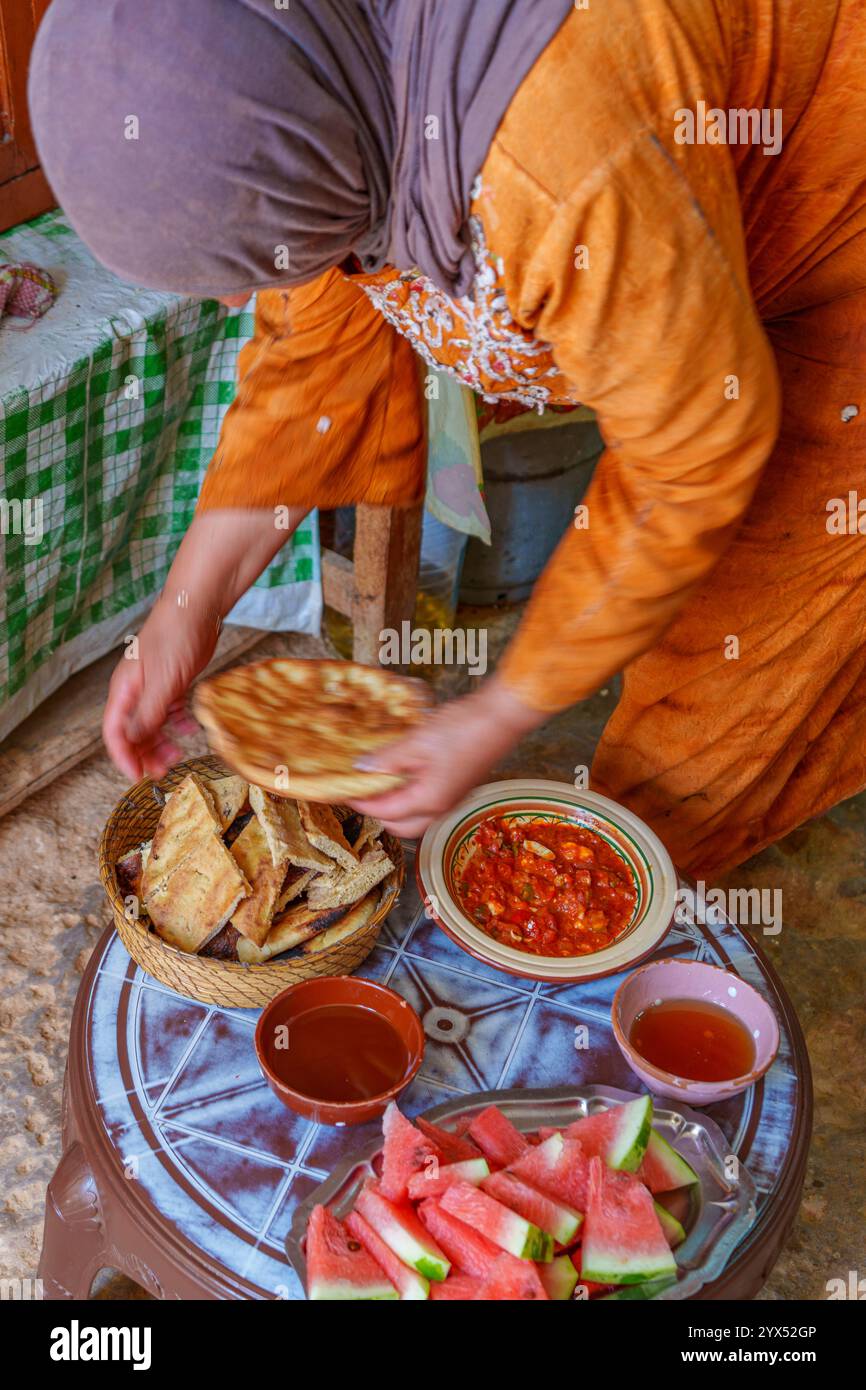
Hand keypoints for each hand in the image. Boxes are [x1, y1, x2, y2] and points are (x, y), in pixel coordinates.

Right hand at [102, 598, 217, 779]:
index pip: (115, 732)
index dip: (123, 756)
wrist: (195, 610)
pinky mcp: (171, 683)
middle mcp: (135, 691)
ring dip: (161, 742)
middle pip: (133, 732)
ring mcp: (153, 687)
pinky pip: (168, 711)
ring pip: (151, 724)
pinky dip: (177, 724)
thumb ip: (147, 714)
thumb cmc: (175, 639)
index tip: (136, 775)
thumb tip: (132, 741)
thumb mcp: (162, 682)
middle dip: (144, 754)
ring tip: (178, 755)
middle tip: (162, 772)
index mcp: (124, 691)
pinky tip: (190, 729)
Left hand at [349, 677, 545, 838]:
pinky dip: (410, 796)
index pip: (384, 812)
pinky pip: (427, 803)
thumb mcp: (417, 741)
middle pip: (399, 825)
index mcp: (429, 801)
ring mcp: (451, 799)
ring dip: (394, 805)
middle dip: (377, 811)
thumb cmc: (463, 728)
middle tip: (361, 787)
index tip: (342, 789)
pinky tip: (403, 771)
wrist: (502, 717)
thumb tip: (362, 769)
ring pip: (414, 817)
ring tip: (380, 778)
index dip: (361, 802)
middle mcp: (441, 808)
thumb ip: (388, 758)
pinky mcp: (458, 788)